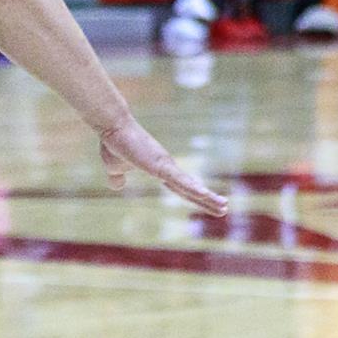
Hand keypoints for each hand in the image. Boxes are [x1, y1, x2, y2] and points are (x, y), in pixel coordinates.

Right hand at [96, 114, 227, 215]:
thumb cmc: (116, 144)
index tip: (208, 202)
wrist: (113, 128)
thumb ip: (118, 177)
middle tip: (224, 209)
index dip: (195, 196)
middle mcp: (168, 168)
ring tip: (223, 205)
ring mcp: (166, 166)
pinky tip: (204, 194)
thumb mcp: (115, 167)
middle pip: (191, 188)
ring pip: (190, 186)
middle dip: (207, 200)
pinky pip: (178, 179)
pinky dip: (192, 188)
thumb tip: (117, 185)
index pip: (181, 187)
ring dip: (207, 196)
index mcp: (161, 170)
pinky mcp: (160, 165)